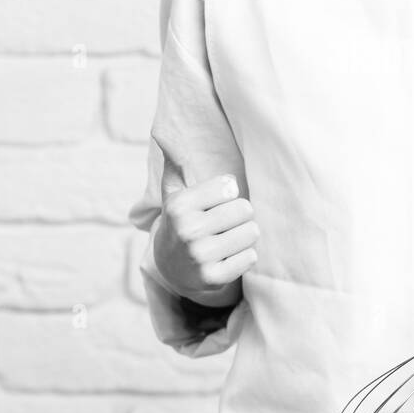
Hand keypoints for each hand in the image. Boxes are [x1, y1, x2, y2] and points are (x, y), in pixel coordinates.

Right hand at [153, 173, 258, 305]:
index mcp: (180, 205)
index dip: (228, 194)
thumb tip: (161, 133)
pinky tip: (227, 258)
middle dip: (239, 215)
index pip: (231, 186)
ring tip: (226, 239)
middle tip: (223, 224)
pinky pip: (251, 258)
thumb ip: (174, 162)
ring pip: (252, 232)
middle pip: (245, 209)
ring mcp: (200, 257)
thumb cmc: (182, 221)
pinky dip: (245, 257)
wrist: (171, 268)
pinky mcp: (214, 279)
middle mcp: (188, 230)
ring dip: (244, 236)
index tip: (215, 203)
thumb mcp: (174, 192)